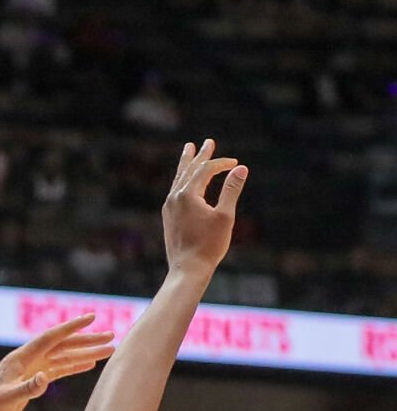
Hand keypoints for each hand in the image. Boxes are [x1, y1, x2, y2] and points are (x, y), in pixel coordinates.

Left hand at [0, 316, 114, 410]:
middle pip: (62, 346)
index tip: (92, 317)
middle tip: (111, 336)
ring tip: (108, 350)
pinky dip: (74, 366)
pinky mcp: (31, 383)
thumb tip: (45, 377)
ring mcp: (30, 371)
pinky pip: (57, 370)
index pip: (51, 338)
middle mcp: (27, 361)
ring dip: (84, 353)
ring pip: (62, 357)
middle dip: (86, 340)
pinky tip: (89, 364)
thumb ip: (27, 389)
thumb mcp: (6, 400)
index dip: (72, 328)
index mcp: (20, 359)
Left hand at [162, 139, 246, 279]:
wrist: (187, 269)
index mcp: (187, 195)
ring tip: (188, 151)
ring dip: (186, 164)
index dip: (221, 164)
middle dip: (199, 156)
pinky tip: (184, 180)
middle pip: (188, 170)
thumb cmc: (209, 245)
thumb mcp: (225, 216)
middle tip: (206, 142)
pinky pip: (176, 191)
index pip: (205, 170)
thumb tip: (241, 168)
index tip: (235, 163)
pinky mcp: (168, 217)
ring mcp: (169, 208)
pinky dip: (183, 180)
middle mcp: (174, 198)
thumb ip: (231, 190)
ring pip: (179, 179)